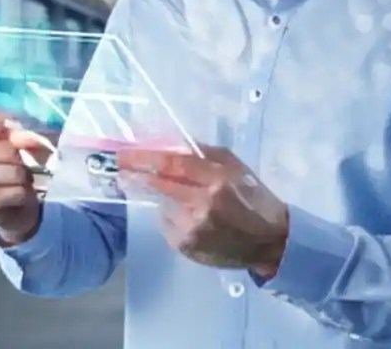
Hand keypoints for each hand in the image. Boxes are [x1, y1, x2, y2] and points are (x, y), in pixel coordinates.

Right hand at [0, 115, 50, 245]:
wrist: (22, 205)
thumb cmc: (19, 168)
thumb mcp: (25, 147)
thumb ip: (23, 137)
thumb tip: (24, 138)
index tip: (2, 125)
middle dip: (14, 156)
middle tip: (21, 163)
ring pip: (3, 172)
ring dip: (20, 175)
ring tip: (22, 180)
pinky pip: (7, 192)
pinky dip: (20, 193)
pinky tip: (19, 195)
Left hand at [118, 146, 289, 277]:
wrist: (269, 243)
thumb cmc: (255, 199)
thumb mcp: (237, 169)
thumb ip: (206, 155)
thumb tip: (173, 143)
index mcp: (218, 181)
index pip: (174, 164)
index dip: (146, 157)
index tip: (125, 152)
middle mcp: (202, 205)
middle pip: (160, 184)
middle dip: (137, 174)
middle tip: (121, 167)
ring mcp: (192, 229)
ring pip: (162, 204)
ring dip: (163, 197)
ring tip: (183, 199)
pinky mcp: (186, 246)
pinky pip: (167, 224)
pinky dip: (171, 216)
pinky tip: (189, 218)